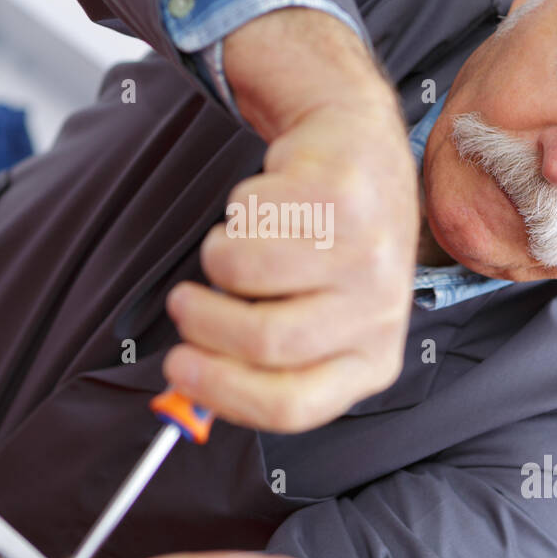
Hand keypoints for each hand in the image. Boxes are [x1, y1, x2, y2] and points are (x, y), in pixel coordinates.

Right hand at [163, 6, 417, 431]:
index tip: (177, 369)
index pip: (291, 405)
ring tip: (240, 242)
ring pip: (245, 272)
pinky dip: (239, 209)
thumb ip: (257, 364)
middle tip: (185, 303)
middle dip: (202, 322)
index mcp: (371, 360)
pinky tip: (269, 203)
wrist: (359, 152)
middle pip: (265, 341)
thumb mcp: (312, 318)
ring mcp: (367, 253)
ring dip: (220, 255)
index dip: (221, 391)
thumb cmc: (329, 245)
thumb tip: (185, 394)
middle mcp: (379, 312)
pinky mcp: (344, 197)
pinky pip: (250, 216)